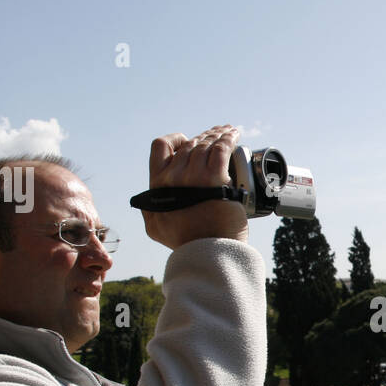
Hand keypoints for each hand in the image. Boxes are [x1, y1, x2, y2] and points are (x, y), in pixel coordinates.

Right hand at [142, 125, 248, 247]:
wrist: (210, 253)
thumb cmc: (189, 242)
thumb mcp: (156, 227)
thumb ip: (151, 208)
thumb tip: (153, 196)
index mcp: (157, 185)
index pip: (160, 147)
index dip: (175, 140)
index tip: (187, 141)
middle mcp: (172, 178)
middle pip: (188, 145)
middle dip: (204, 137)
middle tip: (216, 136)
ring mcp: (193, 178)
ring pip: (205, 145)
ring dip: (218, 135)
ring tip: (227, 132)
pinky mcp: (215, 179)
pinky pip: (220, 149)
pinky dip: (228, 138)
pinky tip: (233, 135)